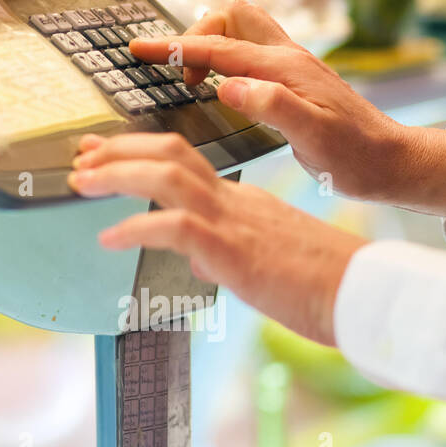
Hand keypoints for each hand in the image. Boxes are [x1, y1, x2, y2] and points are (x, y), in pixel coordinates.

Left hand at [68, 132, 366, 345]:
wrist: (367, 297)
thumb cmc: (321, 286)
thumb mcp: (265, 261)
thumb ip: (227, 252)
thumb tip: (199, 259)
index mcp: (242, 200)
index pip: (182, 159)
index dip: (136, 151)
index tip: (100, 152)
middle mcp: (235, 200)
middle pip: (170, 151)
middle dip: (118, 150)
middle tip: (79, 157)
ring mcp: (236, 221)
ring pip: (167, 176)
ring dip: (117, 174)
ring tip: (81, 182)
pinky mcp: (236, 251)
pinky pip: (176, 226)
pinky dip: (136, 227)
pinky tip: (109, 237)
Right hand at [128, 0, 445, 219]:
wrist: (394, 163)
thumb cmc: (357, 157)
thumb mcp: (313, 137)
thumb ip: (271, 106)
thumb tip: (228, 86)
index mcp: (286, 68)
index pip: (218, 48)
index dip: (174, 48)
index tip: (139, 49)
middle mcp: (288, 57)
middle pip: (231, 17)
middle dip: (197, 35)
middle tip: (183, 75)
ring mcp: (292, 65)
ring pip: (241, 28)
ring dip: (212, 43)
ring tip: (197, 80)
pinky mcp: (294, 78)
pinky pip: (250, 50)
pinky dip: (226, 58)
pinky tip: (222, 87)